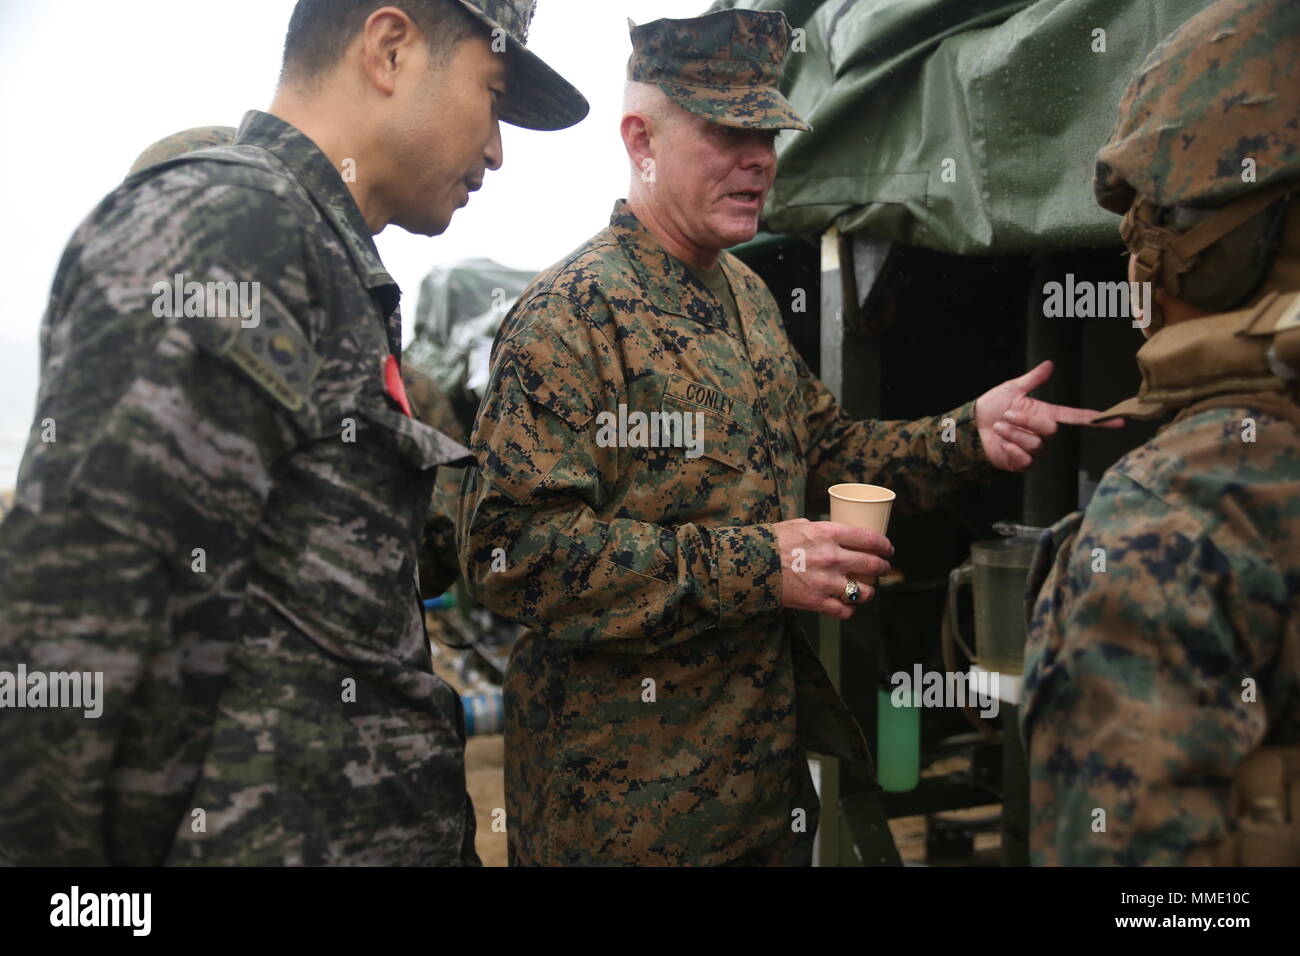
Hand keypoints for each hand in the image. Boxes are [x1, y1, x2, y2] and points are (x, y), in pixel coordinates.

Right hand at [773, 518, 892, 619]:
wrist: (748, 564)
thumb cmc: (771, 541)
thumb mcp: (798, 525)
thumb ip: (820, 530)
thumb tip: (833, 534)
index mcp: (829, 534)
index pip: (870, 539)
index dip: (885, 545)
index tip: (888, 549)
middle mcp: (832, 557)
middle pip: (872, 565)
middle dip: (882, 567)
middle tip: (882, 568)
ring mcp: (826, 582)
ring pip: (863, 592)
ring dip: (869, 591)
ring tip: (866, 590)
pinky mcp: (816, 602)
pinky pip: (844, 610)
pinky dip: (849, 609)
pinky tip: (847, 606)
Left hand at [974, 360, 1123, 471]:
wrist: (972, 426)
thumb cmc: (993, 406)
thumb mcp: (1013, 389)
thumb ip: (1033, 379)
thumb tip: (1050, 364)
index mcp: (1047, 414)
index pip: (1077, 417)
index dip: (1098, 420)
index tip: (1119, 421)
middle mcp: (1044, 434)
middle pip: (1050, 429)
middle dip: (1025, 421)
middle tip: (1007, 415)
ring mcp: (1035, 450)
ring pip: (1035, 444)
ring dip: (1012, 433)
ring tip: (1000, 427)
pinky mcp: (1022, 463)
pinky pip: (1025, 459)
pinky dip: (1009, 448)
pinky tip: (1001, 443)